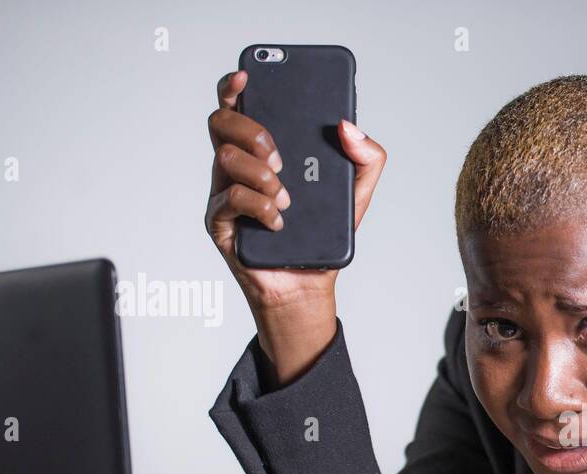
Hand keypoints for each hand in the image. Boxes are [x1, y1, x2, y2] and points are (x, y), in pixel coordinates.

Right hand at [204, 69, 386, 383]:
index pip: (240, 105)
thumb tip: (348, 126)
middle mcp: (239, 164)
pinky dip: (259, 206)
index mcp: (263, 149)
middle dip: (252, 130)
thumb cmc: (322, 234)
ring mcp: (225, 191)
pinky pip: (228, 198)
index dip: (236, 86)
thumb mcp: (356, 193)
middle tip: (280, 157)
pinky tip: (279, 221)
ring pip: (224, 156)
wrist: (309, 283)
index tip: (249, 77)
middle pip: (222, 122)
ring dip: (260, 173)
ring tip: (287, 199)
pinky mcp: (220, 221)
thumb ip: (366, 158)